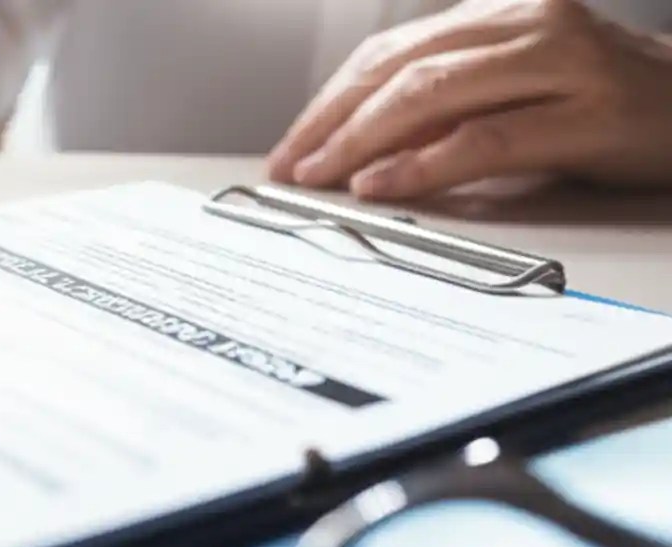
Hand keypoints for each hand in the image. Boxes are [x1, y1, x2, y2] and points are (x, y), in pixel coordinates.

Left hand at [268, 0, 671, 199]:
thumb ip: (445, 103)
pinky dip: (422, 165)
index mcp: (500, 13)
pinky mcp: (590, 115)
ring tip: (320, 177)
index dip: (330, 100)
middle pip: (398, 69)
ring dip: (361, 142)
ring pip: (431, 96)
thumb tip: (353, 146)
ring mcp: (563, 63)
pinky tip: (380, 184)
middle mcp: (528, 23)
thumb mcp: (512, 89)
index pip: (389, 52)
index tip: (291, 144)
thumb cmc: (601, 105)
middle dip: (331, 122)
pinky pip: (484, 139)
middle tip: (290, 167)